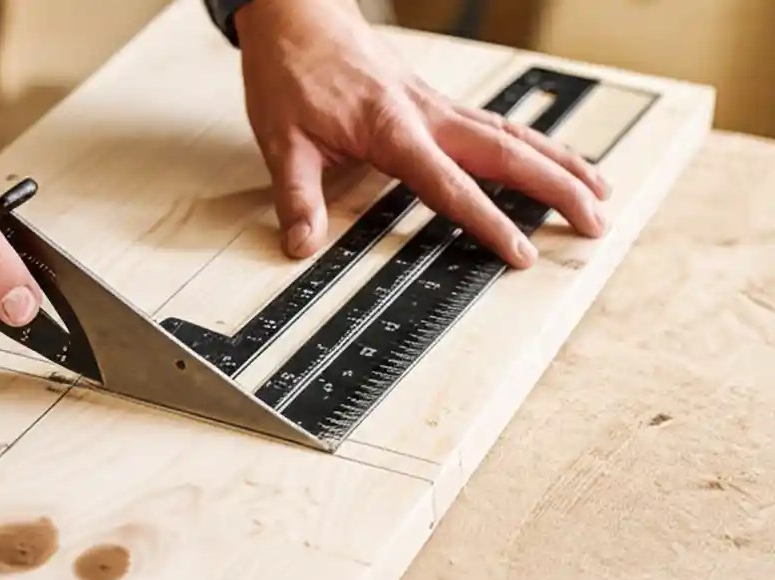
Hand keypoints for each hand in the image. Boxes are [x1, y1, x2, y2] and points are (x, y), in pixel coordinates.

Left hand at [234, 0, 609, 267]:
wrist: (298, 14)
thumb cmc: (291, 71)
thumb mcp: (282, 140)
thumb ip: (297, 196)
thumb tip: (302, 244)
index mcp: (392, 129)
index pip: (450, 185)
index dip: (488, 222)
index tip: (520, 252)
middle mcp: (426, 114)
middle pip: (506, 153)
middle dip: (556, 188)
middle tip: (594, 222)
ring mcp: (436, 105)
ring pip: (512, 134)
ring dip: (559, 163)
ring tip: (600, 194)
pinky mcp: (435, 101)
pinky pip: (496, 123)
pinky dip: (532, 144)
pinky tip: (552, 159)